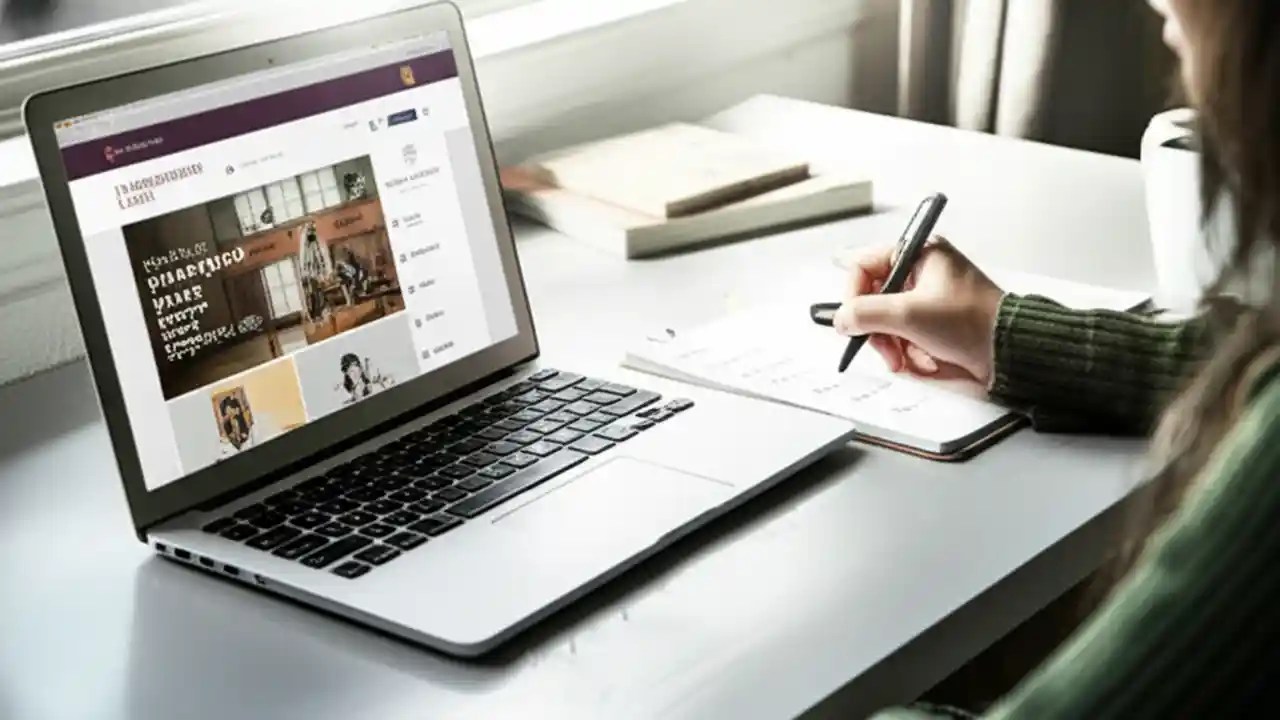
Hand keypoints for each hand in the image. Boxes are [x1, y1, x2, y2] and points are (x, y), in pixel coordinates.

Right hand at [833, 236, 1003, 384]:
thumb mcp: (909, 314)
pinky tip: (924, 360)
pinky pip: (905, 334)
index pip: (865, 266)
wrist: (1009, 352)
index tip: (853, 321)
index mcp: (919, 253)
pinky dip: (908, 351)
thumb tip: (841, 318)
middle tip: (884, 347)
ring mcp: (929, 297)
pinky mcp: (935, 321)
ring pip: (887, 320)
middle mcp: (923, 271)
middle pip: (874, 297)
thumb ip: (866, 313)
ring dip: (892, 344)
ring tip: (905, 360)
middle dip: (877, 328)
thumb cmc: (973, 322)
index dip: (854, 296)